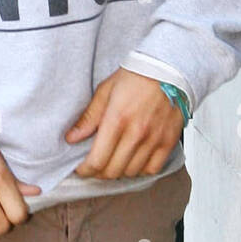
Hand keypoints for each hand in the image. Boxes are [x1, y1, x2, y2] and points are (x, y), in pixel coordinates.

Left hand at [64, 69, 183, 178]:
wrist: (167, 69)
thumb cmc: (136, 77)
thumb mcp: (105, 91)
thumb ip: (88, 117)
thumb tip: (72, 138)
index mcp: (117, 119)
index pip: (97, 160)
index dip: (85, 170)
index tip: (81, 168)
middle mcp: (136, 132)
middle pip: (113, 171)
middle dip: (99, 172)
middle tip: (95, 165)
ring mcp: (154, 139)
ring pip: (131, 172)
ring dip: (119, 171)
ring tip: (113, 160)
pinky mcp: (168, 141)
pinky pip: (152, 169)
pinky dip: (141, 169)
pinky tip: (134, 160)